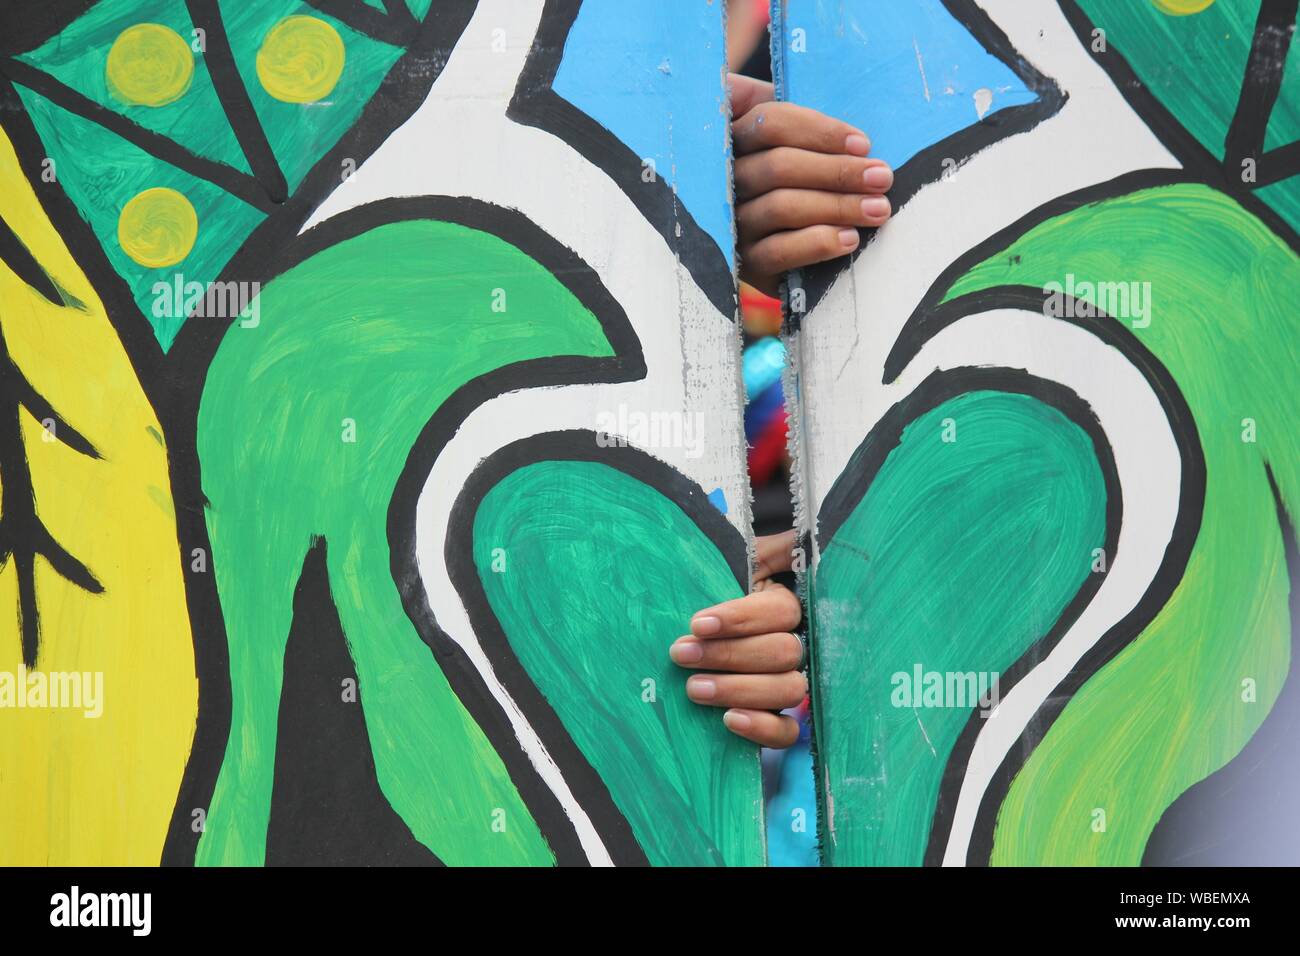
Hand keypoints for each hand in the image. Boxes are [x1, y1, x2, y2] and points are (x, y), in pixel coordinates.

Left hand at [671, 530, 805, 747]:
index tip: (697, 623)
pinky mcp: (781, 719)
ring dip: (739, 689)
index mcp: (785, 605)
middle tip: (682, 654)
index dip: (740, 619)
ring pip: (788, 690)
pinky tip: (729, 721)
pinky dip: (762, 729)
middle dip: (728, 655)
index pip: (779, 612)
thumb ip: (763, 549)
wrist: (696, 634)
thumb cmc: (717, 593)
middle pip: (783, 653)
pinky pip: (787, 731)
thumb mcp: (737, 564)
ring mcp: (789, 683)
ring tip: (694, 688)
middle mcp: (795, 644)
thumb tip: (794, 534)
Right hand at [730, 74, 893, 295]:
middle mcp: (728, 178)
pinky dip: (817, 243)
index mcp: (739, 139)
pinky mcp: (743, 261)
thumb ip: (803, 124)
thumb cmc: (794, 181)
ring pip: (781, 206)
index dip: (820, 131)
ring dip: (837, 206)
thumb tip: (850, 125)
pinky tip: (850, 239)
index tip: (863, 145)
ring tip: (877, 209)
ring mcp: (732, 220)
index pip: (772, 123)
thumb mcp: (791, 143)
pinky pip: (777, 252)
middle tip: (882, 178)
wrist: (779, 244)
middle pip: (779, 166)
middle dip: (838, 172)